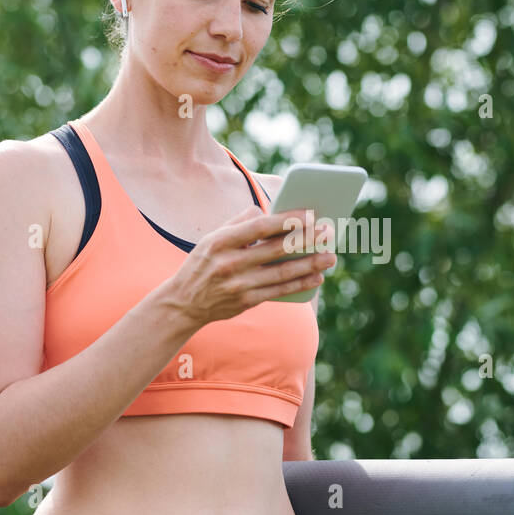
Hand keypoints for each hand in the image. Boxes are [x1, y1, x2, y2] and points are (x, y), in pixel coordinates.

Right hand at [163, 206, 335, 326]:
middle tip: (329, 232)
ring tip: (330, 256)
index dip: (286, 220)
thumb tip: (270, 211)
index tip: (309, 214)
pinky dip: (300, 285)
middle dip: (306, 240)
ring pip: (282, 273)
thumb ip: (239, 222)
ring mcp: (238, 285)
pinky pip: (279, 291)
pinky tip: (317, 277)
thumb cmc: (203, 263)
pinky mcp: (246, 302)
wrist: (183, 302)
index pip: (259, 227)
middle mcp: (230, 263)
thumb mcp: (212, 238)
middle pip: (276, 249)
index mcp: (220, 241)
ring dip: (310, 264)